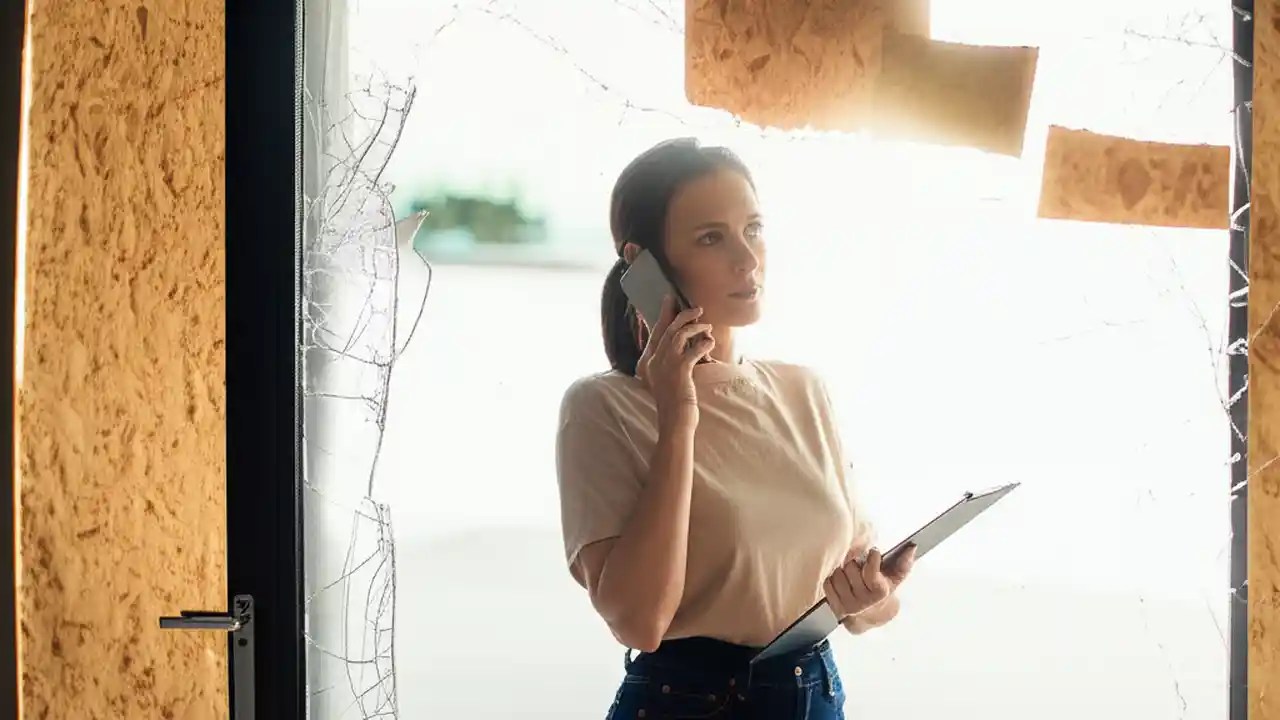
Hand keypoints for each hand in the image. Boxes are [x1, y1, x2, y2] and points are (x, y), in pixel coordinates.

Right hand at [635, 296, 713, 427]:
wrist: (674, 422)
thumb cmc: (673, 404)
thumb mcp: (666, 380)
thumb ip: (669, 363)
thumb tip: (684, 345)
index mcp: (647, 363)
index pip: (656, 333)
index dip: (664, 315)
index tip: (671, 300)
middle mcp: (653, 362)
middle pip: (667, 329)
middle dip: (682, 315)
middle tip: (696, 308)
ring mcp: (665, 366)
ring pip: (679, 335)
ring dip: (696, 328)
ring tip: (707, 326)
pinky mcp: (679, 371)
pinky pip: (693, 349)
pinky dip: (704, 343)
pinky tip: (710, 343)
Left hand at [823, 543, 916, 620]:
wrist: (870, 616)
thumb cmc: (881, 591)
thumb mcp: (894, 579)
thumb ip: (903, 564)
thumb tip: (912, 547)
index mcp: (880, 593)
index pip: (871, 574)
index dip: (872, 560)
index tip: (874, 551)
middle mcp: (863, 602)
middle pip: (851, 568)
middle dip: (855, 562)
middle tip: (858, 563)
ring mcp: (848, 606)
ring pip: (837, 574)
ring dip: (842, 569)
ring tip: (849, 571)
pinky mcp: (835, 607)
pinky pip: (827, 584)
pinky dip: (832, 578)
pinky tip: (840, 579)